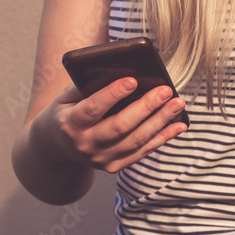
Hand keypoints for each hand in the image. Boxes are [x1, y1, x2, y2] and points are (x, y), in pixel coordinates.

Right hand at [37, 78, 186, 173]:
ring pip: (135, 141)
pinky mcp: (113, 166)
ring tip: (178, 103)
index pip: (92, 109)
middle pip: (119, 127)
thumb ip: (88, 84)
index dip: (112, 94)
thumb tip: (121, 68)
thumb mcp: (67, 96)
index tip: (132, 80)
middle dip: (146, 107)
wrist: (55, 147)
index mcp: (69, 124)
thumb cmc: (67, 110)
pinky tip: (180, 125)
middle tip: (166, 90)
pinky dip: (163, 138)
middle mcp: (85, 144)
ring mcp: (100, 159)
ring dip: (160, 121)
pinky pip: (142, 152)